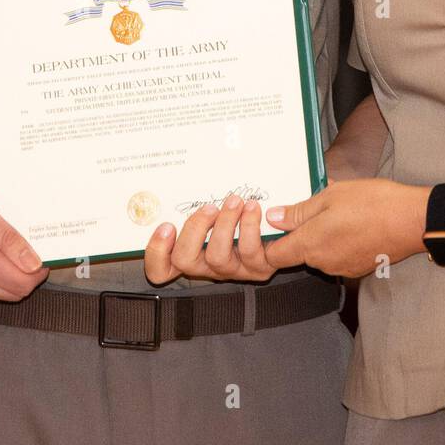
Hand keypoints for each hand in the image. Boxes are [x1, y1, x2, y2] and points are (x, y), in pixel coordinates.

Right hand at [144, 194, 275, 284]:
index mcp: (192, 253)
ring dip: (224, 224)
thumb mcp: (215, 206)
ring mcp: (233, 269)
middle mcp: (208, 266)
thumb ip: (198, 202)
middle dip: (193, 229)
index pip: (160, 269)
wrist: (287, 225)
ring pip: (217, 256)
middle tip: (208, 207)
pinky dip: (249, 226)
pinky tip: (253, 208)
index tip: (166, 225)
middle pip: (184, 260)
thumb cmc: (240, 210)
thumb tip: (183, 174)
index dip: (156, 252)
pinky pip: (249, 252)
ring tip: (235, 201)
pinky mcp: (259, 268)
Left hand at [264, 179, 428, 278]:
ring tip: (337, 210)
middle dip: (299, 232)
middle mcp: (323, 263)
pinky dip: (339, 241)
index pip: (274, 256)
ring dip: (321, 235)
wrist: (412, 221)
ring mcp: (342, 268)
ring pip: (319, 253)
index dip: (268, 242)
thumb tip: (273, 218)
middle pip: (297, 253)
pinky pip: (337, 255)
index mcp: (310, 245)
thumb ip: (298, 211)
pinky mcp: (358, 267)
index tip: (272, 225)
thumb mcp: (330, 196)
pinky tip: (352, 222)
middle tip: (311, 206)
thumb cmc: (372, 204)